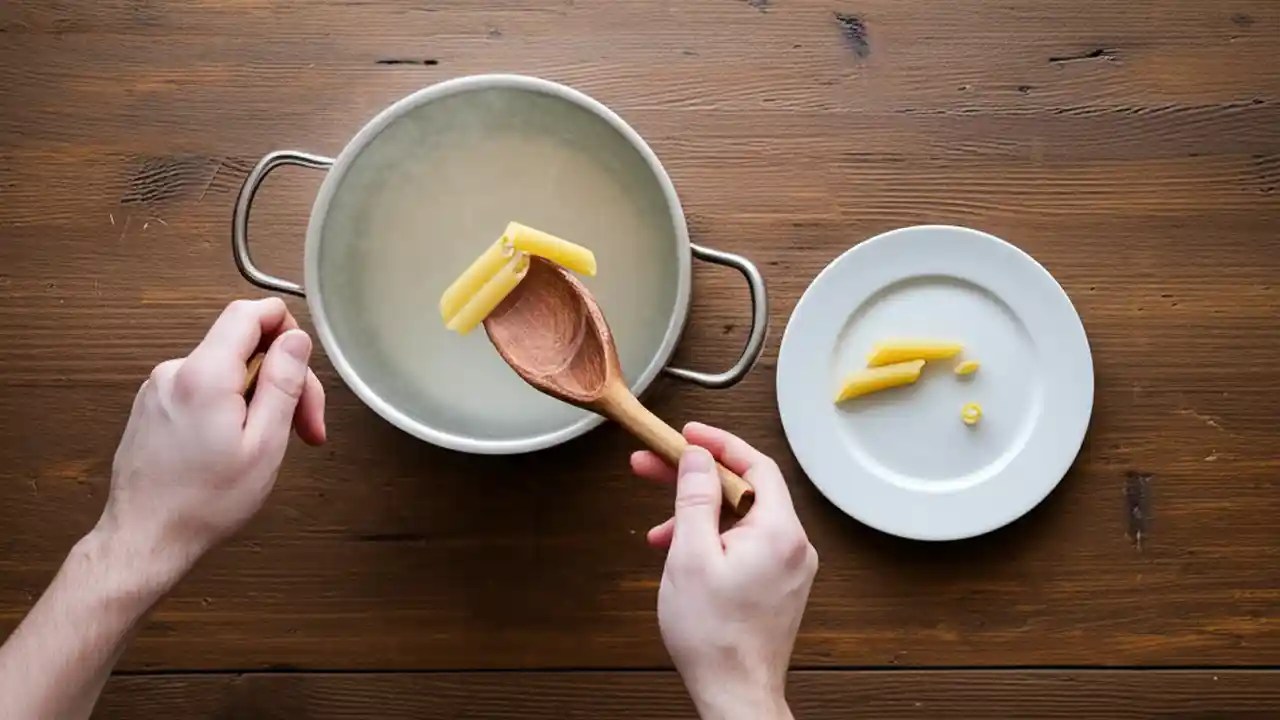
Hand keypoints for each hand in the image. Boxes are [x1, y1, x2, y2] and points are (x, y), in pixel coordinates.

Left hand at [95, 298, 325, 590]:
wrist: (144, 539)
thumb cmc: (204, 503)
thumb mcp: (265, 444)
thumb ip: (283, 384)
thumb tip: (296, 340)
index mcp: (205, 375)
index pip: (250, 313)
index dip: (285, 328)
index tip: (302, 364)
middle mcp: (175, 371)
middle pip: (243, 346)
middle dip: (281, 379)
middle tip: (304, 427)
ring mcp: (158, 388)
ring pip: (224, 370)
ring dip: (256, 399)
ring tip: (267, 447)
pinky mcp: (152, 406)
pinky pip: (202, 389)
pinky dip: (227, 408)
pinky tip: (235, 447)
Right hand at [631, 423, 817, 719]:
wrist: (735, 694)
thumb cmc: (715, 637)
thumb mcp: (691, 555)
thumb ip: (694, 498)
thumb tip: (697, 459)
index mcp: (779, 531)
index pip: (755, 464)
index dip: (719, 443)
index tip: (689, 434)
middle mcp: (792, 545)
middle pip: (744, 491)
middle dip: (696, 479)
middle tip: (655, 466)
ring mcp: (787, 567)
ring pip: (740, 521)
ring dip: (698, 516)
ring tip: (658, 529)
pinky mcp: (777, 586)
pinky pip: (745, 546)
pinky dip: (713, 541)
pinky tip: (682, 554)